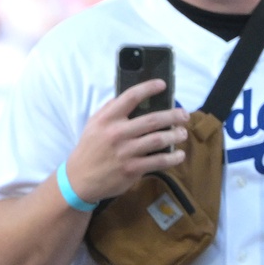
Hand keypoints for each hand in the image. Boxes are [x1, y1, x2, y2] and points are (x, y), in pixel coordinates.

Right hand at [64, 81, 191, 205]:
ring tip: (182, 133)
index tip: (162, 85)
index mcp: (107, 120)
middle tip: (184, 115)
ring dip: (175, 135)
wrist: (78, 180)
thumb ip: (109, 110)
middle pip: (152, 120)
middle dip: (173, 115)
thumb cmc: (89, 149)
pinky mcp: (131, 169)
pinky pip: (158, 161)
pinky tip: (179, 155)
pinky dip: (172, 158)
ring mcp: (125, 152)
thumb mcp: (93, 125)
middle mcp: (116, 133)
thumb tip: (130, 97)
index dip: (148, 88)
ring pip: (158, 140)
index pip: (130, 97)